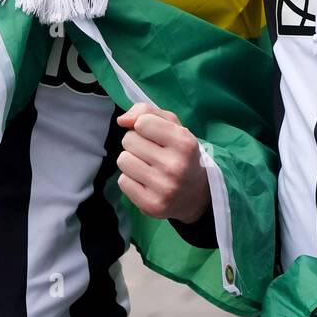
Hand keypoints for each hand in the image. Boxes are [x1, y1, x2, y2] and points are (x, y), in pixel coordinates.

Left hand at [115, 102, 209, 223]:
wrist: (195, 195)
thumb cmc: (180, 154)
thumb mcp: (173, 126)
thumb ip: (147, 112)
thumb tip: (122, 120)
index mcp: (184, 142)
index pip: (142, 122)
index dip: (143, 125)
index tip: (153, 134)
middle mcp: (175, 166)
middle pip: (129, 140)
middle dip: (136, 143)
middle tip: (151, 153)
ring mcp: (163, 188)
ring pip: (123, 160)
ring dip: (132, 161)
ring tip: (147, 167)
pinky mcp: (151, 205)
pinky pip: (123, 181)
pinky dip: (131, 179)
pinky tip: (146, 182)